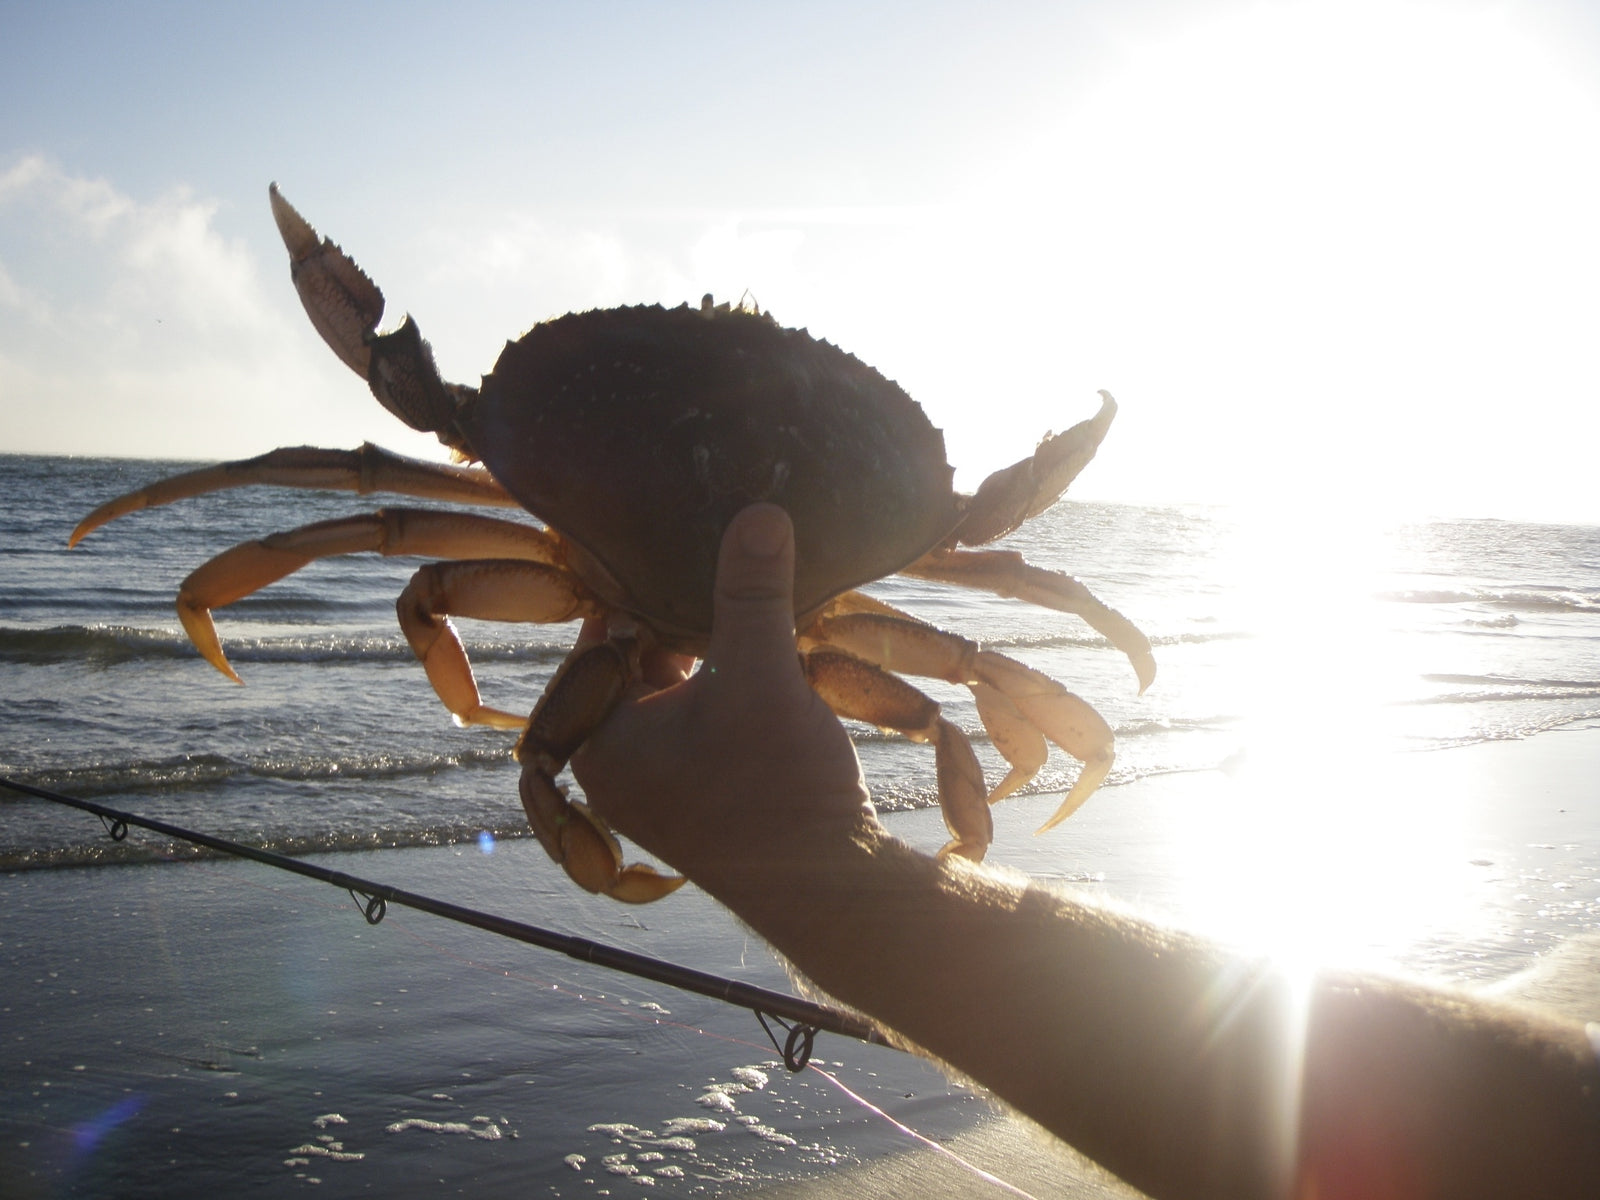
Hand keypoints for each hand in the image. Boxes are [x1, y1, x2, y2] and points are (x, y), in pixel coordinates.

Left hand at [570, 503, 876, 897]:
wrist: (832, 891)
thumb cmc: (778, 792)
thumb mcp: (763, 678)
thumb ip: (754, 594)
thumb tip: (759, 513)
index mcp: (599, 740)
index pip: (604, 637)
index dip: (643, 584)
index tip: (677, 538)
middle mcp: (615, 764)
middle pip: (639, 661)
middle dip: (683, 618)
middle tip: (722, 564)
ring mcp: (657, 784)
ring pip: (675, 689)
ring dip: (712, 652)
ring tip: (753, 606)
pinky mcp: (699, 794)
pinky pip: (699, 719)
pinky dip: (727, 687)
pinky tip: (770, 658)